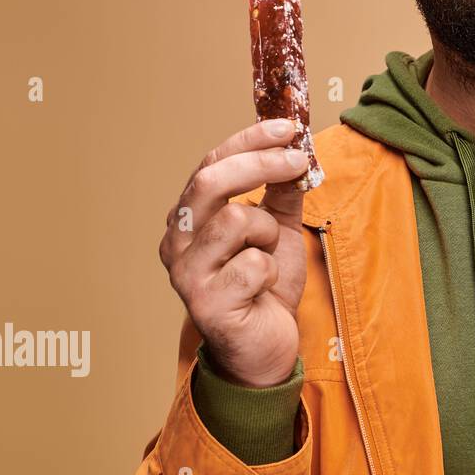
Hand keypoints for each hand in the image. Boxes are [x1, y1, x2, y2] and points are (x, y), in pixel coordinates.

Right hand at [158, 118, 311, 386]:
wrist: (265, 346)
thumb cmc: (266, 286)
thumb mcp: (280, 229)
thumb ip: (282, 191)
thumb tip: (297, 149)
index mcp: (189, 217)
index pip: (211, 163)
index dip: (250, 140)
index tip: (289, 127)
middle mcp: (176, 241)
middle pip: (211, 182)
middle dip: (260, 165)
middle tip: (298, 162)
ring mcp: (185, 273)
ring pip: (235, 220)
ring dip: (269, 233)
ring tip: (269, 254)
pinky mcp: (203, 303)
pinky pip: (252, 264)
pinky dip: (270, 271)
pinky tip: (262, 289)